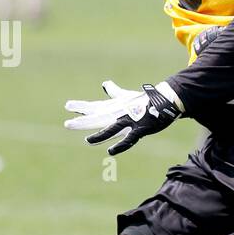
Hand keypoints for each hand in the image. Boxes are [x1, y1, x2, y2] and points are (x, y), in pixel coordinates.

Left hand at [65, 81, 181, 155]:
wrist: (165, 100)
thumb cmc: (145, 99)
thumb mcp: (126, 96)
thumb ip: (114, 92)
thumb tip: (105, 84)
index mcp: (115, 106)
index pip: (94, 107)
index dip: (81, 107)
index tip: (68, 106)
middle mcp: (119, 113)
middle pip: (98, 118)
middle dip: (83, 121)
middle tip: (67, 125)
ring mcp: (130, 120)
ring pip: (111, 129)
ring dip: (100, 135)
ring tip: (88, 141)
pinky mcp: (140, 128)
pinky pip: (129, 139)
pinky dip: (120, 145)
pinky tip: (110, 151)